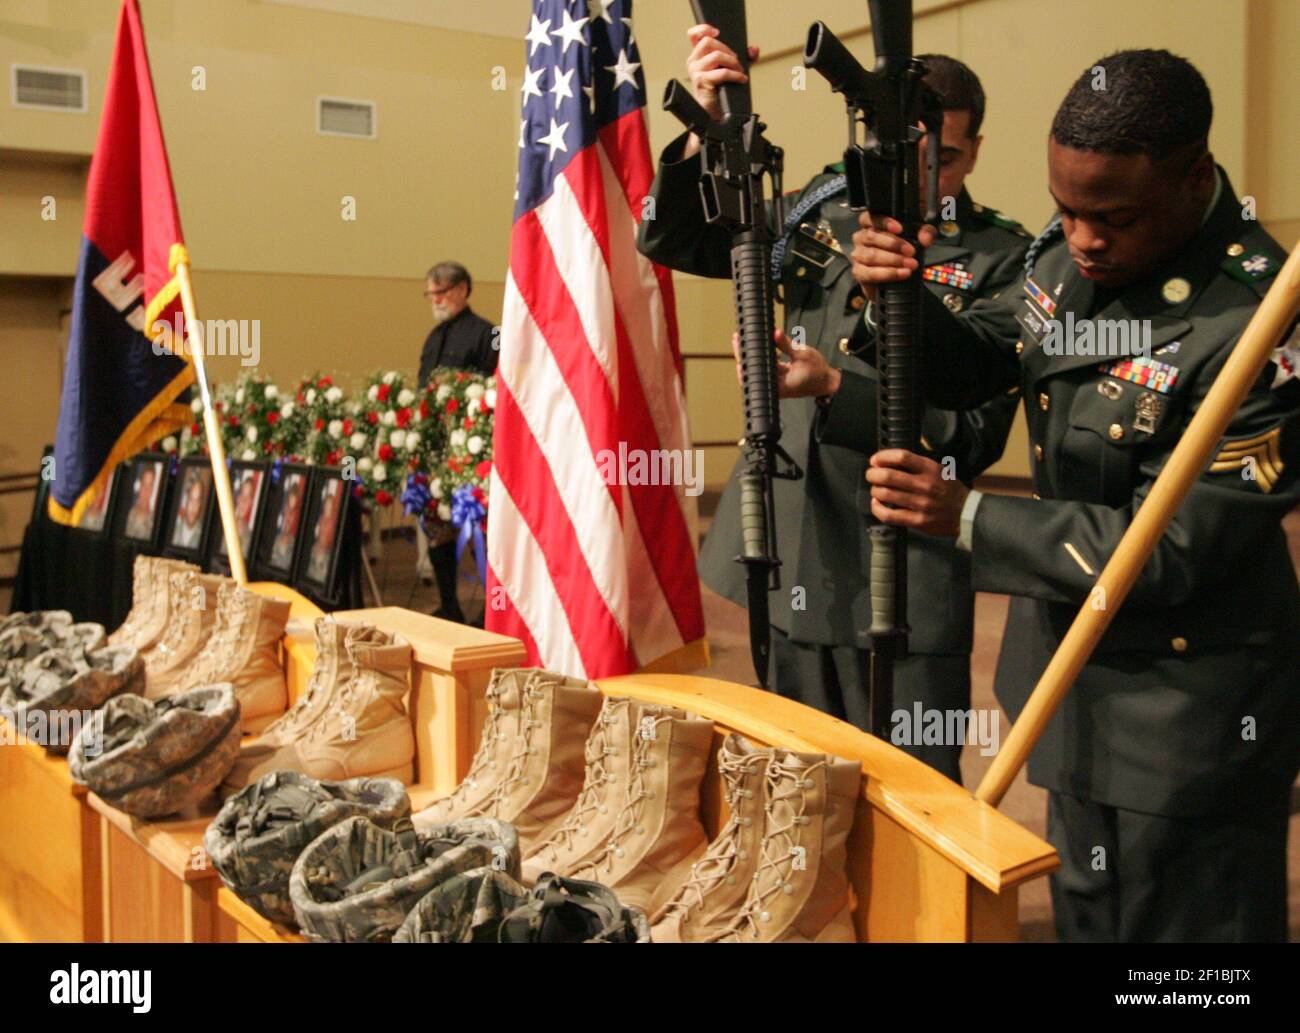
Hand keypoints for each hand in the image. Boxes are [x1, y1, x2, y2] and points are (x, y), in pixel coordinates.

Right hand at [682, 25, 759, 156]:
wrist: (715, 117)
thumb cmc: (721, 93)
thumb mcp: (732, 71)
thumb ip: (744, 58)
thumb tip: (754, 49)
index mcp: (697, 57)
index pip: (694, 34)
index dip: (704, 29)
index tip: (717, 32)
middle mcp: (693, 62)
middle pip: (709, 42)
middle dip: (728, 50)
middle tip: (737, 63)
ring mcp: (695, 72)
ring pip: (716, 55)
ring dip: (732, 63)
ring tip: (738, 72)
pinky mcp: (701, 82)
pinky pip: (721, 72)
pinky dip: (735, 75)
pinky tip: (741, 80)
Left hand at [731, 329, 840, 398]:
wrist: (827, 382)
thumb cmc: (818, 372)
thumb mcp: (803, 354)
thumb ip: (786, 344)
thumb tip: (775, 333)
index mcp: (779, 385)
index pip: (755, 374)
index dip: (744, 362)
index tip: (740, 349)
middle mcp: (775, 386)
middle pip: (753, 371)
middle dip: (744, 355)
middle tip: (738, 339)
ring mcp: (776, 383)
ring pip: (759, 368)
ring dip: (752, 355)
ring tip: (744, 340)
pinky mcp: (778, 379)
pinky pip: (767, 366)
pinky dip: (762, 356)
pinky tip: (758, 345)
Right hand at [850, 213, 935, 301]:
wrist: (894, 278)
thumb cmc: (902, 251)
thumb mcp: (917, 237)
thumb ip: (925, 233)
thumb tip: (925, 239)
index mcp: (871, 225)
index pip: (869, 218)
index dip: (883, 222)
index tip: (899, 229)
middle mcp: (861, 238)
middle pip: (871, 236)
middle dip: (893, 244)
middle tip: (910, 251)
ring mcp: (858, 255)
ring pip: (871, 255)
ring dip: (893, 260)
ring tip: (910, 264)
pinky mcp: (858, 272)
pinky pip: (870, 273)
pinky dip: (888, 273)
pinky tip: (902, 273)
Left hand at [866, 449, 966, 537]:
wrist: (966, 513)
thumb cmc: (950, 491)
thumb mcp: (939, 470)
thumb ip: (918, 465)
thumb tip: (889, 462)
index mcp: (931, 469)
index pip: (902, 456)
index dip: (883, 457)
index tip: (875, 460)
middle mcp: (925, 485)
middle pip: (888, 475)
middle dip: (873, 474)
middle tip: (871, 475)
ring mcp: (921, 504)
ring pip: (886, 494)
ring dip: (875, 490)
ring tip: (876, 490)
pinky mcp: (918, 521)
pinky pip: (889, 515)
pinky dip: (877, 508)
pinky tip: (877, 504)